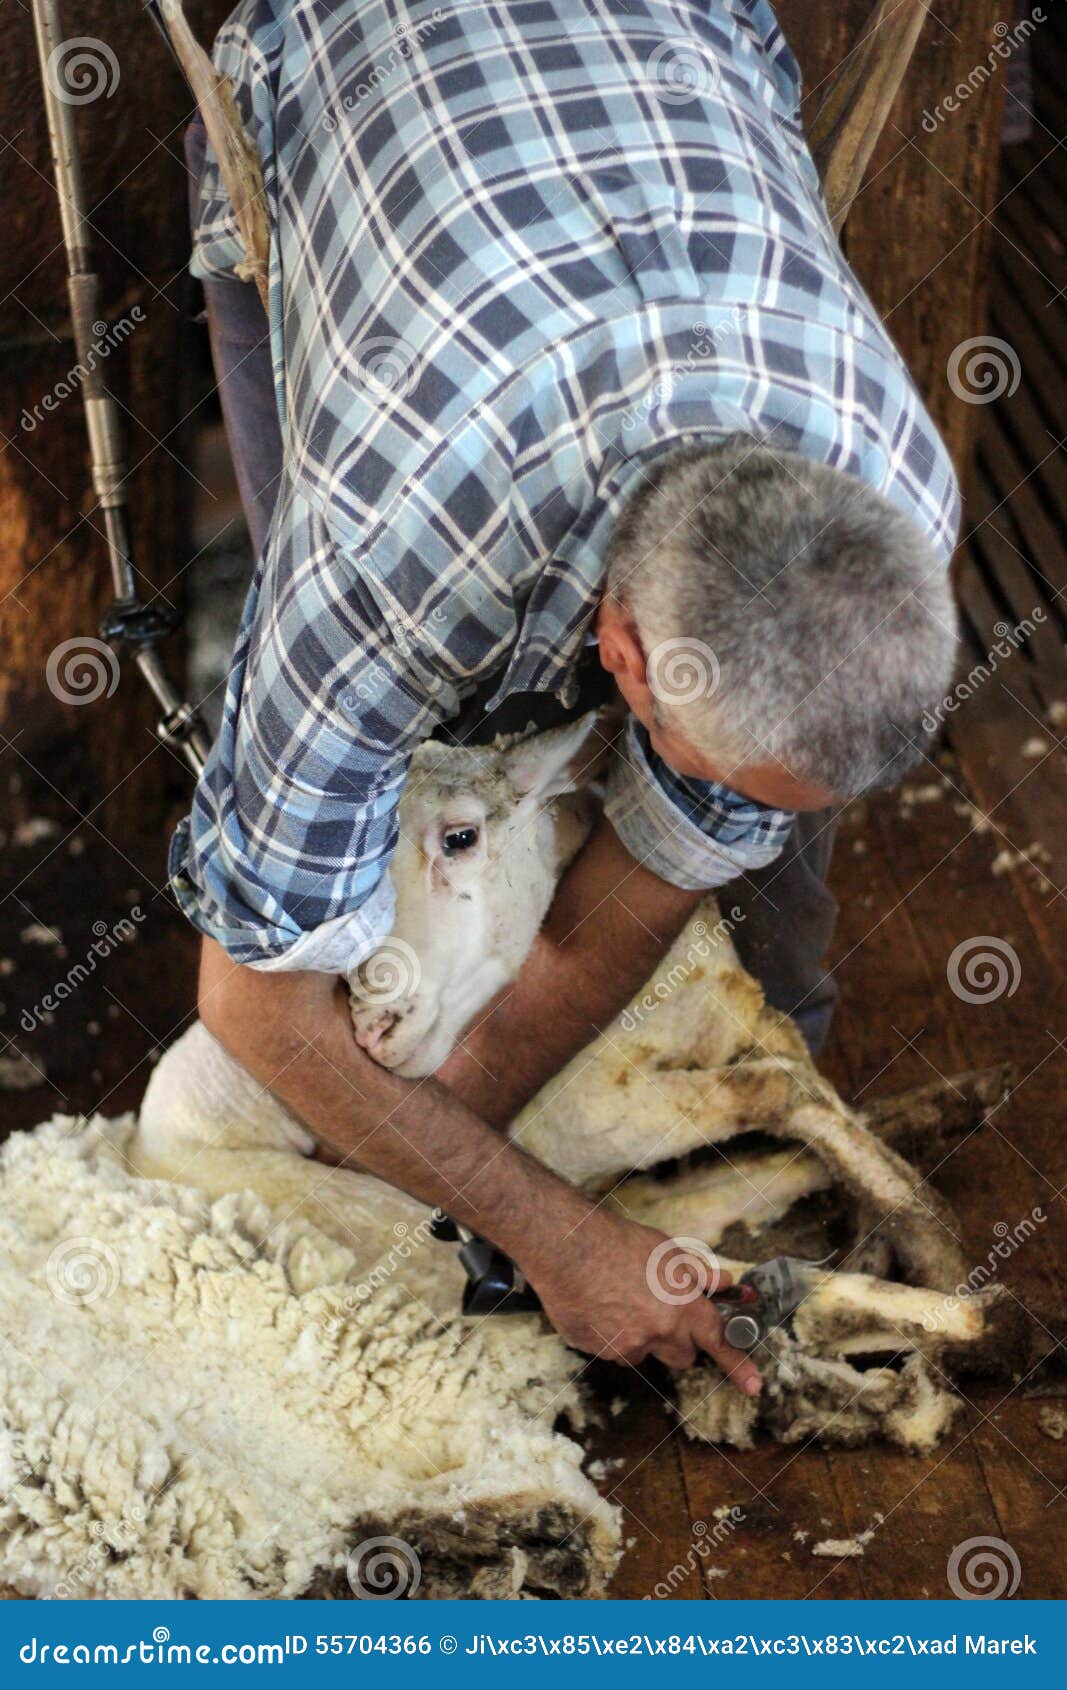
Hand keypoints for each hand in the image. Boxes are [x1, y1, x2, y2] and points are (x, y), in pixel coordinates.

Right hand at [522, 1211, 761, 1395]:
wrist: (568, 1247)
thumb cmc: (620, 1242)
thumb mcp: (668, 1249)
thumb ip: (700, 1272)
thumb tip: (726, 1285)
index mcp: (683, 1307)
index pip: (719, 1341)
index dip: (739, 1364)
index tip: (754, 1385)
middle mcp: (659, 1333)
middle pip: (682, 1357)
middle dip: (677, 1342)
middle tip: (661, 1314)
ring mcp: (626, 1347)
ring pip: (643, 1352)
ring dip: (639, 1336)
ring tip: (618, 1300)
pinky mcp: (598, 1352)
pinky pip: (611, 1350)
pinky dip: (608, 1334)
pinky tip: (597, 1305)